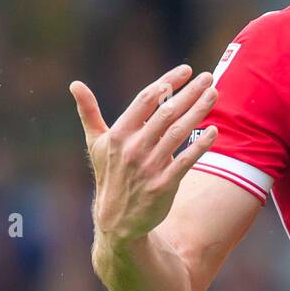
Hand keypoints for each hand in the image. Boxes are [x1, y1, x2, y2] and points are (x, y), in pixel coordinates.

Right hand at [70, 63, 219, 246]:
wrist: (117, 220)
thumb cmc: (109, 175)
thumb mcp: (95, 144)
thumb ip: (89, 113)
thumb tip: (75, 84)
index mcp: (118, 134)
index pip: (146, 99)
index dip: (167, 82)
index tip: (186, 70)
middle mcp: (133, 148)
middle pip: (167, 112)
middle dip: (190, 92)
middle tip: (208, 77)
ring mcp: (148, 166)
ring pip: (179, 132)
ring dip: (198, 111)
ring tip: (214, 94)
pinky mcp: (163, 185)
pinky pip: (186, 160)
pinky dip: (201, 145)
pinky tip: (214, 131)